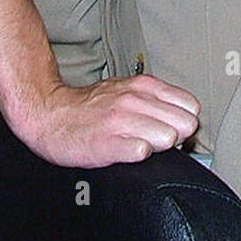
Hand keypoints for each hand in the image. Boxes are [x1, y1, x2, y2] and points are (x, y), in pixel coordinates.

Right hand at [6, 74, 201, 167]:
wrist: (48, 114)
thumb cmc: (91, 106)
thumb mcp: (129, 90)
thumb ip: (157, 99)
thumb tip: (186, 118)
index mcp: (144, 86)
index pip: (191, 107)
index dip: (184, 121)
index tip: (172, 128)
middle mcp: (135, 100)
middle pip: (185, 125)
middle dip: (175, 136)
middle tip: (155, 139)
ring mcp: (120, 121)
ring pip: (168, 138)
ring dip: (157, 147)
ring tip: (137, 144)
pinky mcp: (106, 144)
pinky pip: (142, 152)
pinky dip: (138, 155)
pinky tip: (126, 152)